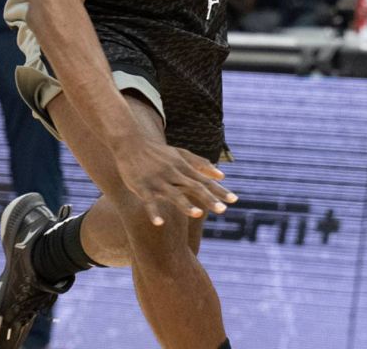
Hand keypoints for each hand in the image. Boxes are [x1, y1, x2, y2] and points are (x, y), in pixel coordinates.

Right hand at [114, 139, 237, 224]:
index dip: (220, 191)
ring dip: (185, 205)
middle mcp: (173, 174)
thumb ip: (201, 164)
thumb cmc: (159, 152)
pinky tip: (159, 224)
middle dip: (209, 199)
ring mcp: (158, 181)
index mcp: (184, 168)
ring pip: (174, 194)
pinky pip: (148, 202)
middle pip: (194, 187)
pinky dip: (153, 212)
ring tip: (198, 214)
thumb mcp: (181, 154)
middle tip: (223, 210)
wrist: (131, 143)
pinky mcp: (141, 187)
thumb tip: (222, 175)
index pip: (206, 181)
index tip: (234, 200)